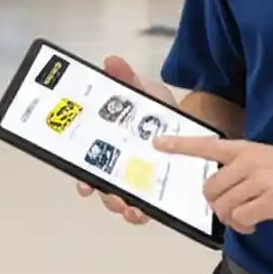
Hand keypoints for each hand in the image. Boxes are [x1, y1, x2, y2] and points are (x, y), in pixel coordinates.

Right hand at [75, 54, 175, 225]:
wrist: (190, 123)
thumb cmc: (158, 110)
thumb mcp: (143, 90)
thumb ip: (126, 78)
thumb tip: (111, 61)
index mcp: (108, 145)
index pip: (87, 164)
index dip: (82, 177)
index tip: (83, 185)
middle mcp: (118, 166)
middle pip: (102, 186)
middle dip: (104, 195)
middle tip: (113, 196)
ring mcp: (137, 180)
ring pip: (121, 201)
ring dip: (123, 207)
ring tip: (132, 208)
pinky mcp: (157, 190)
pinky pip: (146, 207)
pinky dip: (143, 211)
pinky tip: (146, 210)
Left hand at [155, 136, 272, 234]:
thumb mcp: (268, 158)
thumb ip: (244, 168)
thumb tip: (224, 188)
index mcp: (246, 150)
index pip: (207, 145)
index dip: (180, 146)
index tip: (158, 144)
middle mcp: (249, 162)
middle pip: (210, 188)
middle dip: (216, 206)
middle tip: (232, 211)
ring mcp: (259, 180)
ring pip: (223, 206)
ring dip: (231, 219)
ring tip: (246, 219)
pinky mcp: (270, 200)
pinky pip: (241, 218)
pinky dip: (243, 226)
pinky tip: (255, 223)